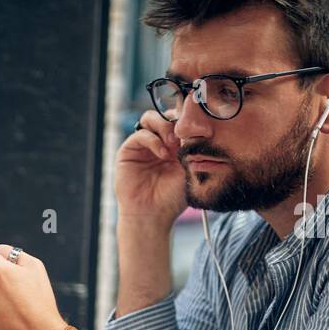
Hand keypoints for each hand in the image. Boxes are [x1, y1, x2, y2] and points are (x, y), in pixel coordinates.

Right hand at [115, 109, 186, 227]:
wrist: (153, 215)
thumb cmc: (173, 197)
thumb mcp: (189, 168)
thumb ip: (191, 146)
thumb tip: (196, 124)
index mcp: (174, 144)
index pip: (180, 119)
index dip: (188, 117)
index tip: (199, 124)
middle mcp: (158, 141)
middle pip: (165, 114)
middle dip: (177, 119)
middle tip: (186, 134)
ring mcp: (143, 145)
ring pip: (151, 118)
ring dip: (164, 125)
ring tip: (173, 142)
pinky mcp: (129, 151)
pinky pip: (141, 134)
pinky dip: (153, 140)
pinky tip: (162, 154)